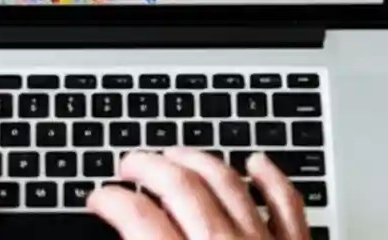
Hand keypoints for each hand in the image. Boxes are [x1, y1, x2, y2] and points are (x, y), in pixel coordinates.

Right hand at [89, 149, 309, 239]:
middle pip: (180, 186)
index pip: (138, 217)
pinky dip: (271, 178)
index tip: (100, 197)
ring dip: (197, 162)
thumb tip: (128, 235)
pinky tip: (257, 163)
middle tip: (130, 165)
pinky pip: (287, 202)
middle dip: (147, 167)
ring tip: (177, 155)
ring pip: (227, 181)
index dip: (111, 199)